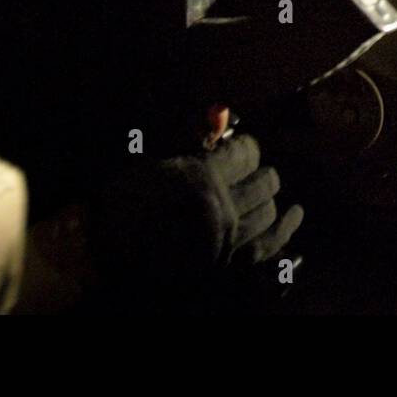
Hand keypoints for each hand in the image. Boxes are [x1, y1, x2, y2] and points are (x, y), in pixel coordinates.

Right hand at [91, 135, 304, 300]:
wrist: (102, 253)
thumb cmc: (121, 203)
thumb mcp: (155, 164)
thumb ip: (191, 148)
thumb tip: (218, 131)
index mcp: (201, 178)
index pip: (245, 153)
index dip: (247, 146)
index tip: (244, 146)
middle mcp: (220, 209)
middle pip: (264, 184)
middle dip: (263, 173)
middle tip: (258, 170)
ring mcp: (225, 240)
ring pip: (268, 215)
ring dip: (272, 200)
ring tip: (274, 193)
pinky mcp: (224, 264)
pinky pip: (266, 248)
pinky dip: (283, 232)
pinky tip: (293, 218)